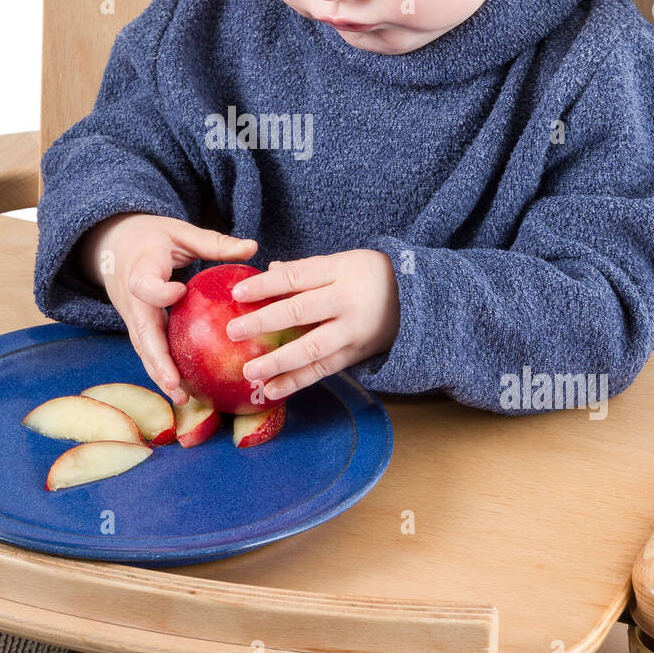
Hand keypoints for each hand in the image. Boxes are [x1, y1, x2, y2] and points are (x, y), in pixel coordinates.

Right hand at [77, 212, 256, 405]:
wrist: (112, 243)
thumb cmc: (151, 236)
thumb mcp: (180, 232)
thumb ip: (214, 243)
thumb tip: (253, 248)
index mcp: (141, 270)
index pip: (145, 286)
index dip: (160, 292)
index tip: (180, 291)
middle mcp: (132, 299)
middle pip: (142, 333)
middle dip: (158, 360)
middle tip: (175, 382)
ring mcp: (131, 316)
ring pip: (143, 349)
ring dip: (160, 375)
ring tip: (182, 399)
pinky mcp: (137, 327)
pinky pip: (148, 351)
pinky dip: (162, 371)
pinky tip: (185, 392)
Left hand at [224, 250, 399, 400]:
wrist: (420, 299)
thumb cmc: (371, 275)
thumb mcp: (344, 262)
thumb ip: (307, 270)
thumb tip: (270, 271)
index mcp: (340, 271)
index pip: (296, 277)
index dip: (265, 284)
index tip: (237, 293)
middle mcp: (346, 301)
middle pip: (300, 311)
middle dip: (264, 322)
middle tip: (233, 331)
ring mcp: (352, 332)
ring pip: (311, 349)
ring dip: (278, 362)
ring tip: (249, 372)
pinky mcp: (355, 355)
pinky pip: (323, 370)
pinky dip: (296, 382)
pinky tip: (272, 391)